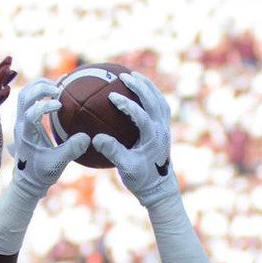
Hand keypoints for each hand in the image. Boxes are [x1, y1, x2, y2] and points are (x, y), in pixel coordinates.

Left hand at [10, 77, 90, 190]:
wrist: (28, 180)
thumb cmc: (42, 173)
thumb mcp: (58, 164)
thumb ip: (71, 150)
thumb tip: (87, 137)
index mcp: (26, 134)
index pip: (30, 113)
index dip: (44, 106)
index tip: (60, 105)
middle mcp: (20, 124)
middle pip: (24, 96)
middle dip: (40, 88)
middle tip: (58, 89)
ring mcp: (21, 121)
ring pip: (24, 94)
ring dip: (39, 86)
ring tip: (57, 86)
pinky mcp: (25, 120)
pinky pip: (29, 99)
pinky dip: (40, 91)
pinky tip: (57, 90)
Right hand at [94, 72, 177, 206]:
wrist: (159, 187)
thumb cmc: (140, 179)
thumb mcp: (125, 168)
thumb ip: (113, 152)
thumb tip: (96, 138)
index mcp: (153, 138)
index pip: (142, 116)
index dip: (128, 105)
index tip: (112, 96)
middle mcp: (161, 130)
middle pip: (154, 102)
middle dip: (140, 86)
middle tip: (124, 76)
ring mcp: (165, 128)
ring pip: (160, 101)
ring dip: (148, 86)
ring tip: (134, 75)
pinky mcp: (164, 128)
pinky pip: (160, 106)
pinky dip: (151, 94)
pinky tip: (140, 89)